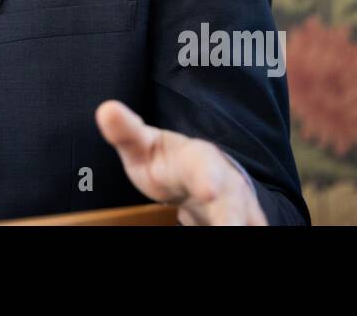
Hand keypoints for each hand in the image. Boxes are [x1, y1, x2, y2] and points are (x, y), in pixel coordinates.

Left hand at [96, 99, 266, 224]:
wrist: (199, 175)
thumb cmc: (167, 161)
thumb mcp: (144, 145)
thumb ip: (127, 132)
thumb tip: (106, 109)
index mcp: (199, 160)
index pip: (204, 167)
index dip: (207, 178)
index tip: (208, 190)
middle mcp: (226, 184)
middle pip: (232, 202)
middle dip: (231, 216)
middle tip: (228, 227)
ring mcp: (239, 207)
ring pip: (247, 219)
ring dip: (239, 225)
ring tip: (230, 232)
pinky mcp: (246, 222)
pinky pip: (250, 228)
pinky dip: (247, 231)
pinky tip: (241, 247)